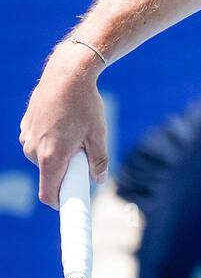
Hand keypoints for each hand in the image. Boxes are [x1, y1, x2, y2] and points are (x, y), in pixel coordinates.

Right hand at [19, 45, 108, 206]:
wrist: (68, 73)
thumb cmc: (85, 105)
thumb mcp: (98, 134)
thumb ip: (99, 162)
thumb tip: (98, 180)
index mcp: (52, 157)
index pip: (49, 194)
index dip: (61, 203)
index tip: (71, 203)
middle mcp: (33, 150)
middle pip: (49, 174)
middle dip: (65, 170)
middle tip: (83, 154)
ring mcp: (27, 137)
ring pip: (43, 157)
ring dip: (57, 153)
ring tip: (74, 131)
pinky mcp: (25, 126)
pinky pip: (38, 142)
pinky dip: (50, 140)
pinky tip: (63, 121)